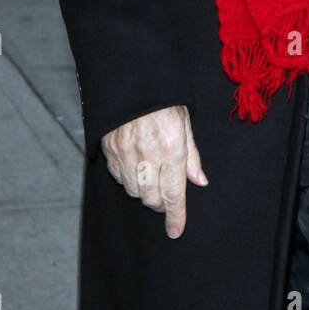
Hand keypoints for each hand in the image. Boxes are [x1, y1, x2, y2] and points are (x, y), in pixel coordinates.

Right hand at [101, 105, 207, 237]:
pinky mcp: (109, 150)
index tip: (176, 231)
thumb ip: (192, 156)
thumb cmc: (163, 98)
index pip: (174, 193)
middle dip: (161, 203)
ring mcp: (124, 153)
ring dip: (145, 191)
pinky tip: (137, 167)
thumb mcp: (185, 122)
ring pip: (134, 191)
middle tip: (167, 195)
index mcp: (170, 148)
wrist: (132, 78)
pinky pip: (118, 177)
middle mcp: (146, 155)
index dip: (176, 216)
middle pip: (152, 198)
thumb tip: (199, 181)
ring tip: (152, 176)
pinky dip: (129, 179)